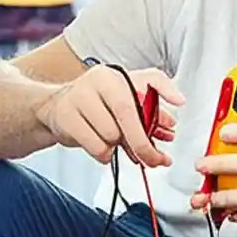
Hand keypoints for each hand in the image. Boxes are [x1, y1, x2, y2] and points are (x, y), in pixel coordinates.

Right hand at [36, 64, 183, 166]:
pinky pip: (96, 146)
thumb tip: (172, 117)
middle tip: (155, 160)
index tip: (179, 107)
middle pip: (129, 114)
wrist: (56, 109)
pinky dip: (103, 154)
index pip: (148, 81)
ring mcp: (80, 97)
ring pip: (111, 135)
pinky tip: (100, 146)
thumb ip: (149, 105)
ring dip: (117, 147)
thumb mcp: (123, 97)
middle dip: (144, 143)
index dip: (166, 89)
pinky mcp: (66, 117)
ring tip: (112, 141)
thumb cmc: (97, 105)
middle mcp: (98, 81)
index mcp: (116, 76)